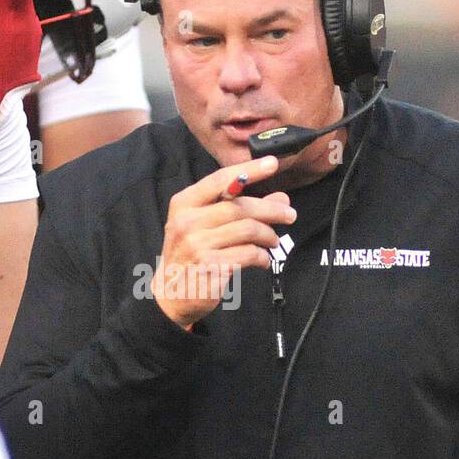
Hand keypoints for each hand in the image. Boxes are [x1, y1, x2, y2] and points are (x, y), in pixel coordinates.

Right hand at [153, 156, 296, 328]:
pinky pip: (247, 254)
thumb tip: (280, 198)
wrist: (169, 295)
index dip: (249, 170)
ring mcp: (197, 245)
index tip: (272, 163)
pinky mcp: (211, 266)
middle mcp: (188, 221)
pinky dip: (261, 256)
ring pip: (247, 230)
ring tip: (274, 241)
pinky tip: (262, 260)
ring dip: (268, 235)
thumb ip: (238, 209)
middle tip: (290, 215)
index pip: (220, 180)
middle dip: (271, 210)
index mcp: (184, 204)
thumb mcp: (204, 226)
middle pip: (240, 207)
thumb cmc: (189, 255)